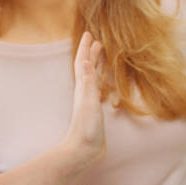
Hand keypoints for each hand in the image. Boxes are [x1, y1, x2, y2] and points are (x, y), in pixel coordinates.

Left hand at [63, 31, 105, 165]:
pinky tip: (102, 85)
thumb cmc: (86, 128)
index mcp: (83, 88)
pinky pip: (97, 91)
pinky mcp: (93, 111)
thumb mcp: (89, 102)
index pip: (83, 63)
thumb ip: (88, 82)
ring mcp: (88, 102)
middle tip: (96, 40)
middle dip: (90, 53)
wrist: (83, 150)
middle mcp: (84, 92)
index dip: (85, 48)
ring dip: (95, 65)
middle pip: (86, 68)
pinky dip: (100, 82)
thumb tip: (85, 61)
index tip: (89, 34)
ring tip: (101, 56)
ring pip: (91, 78)